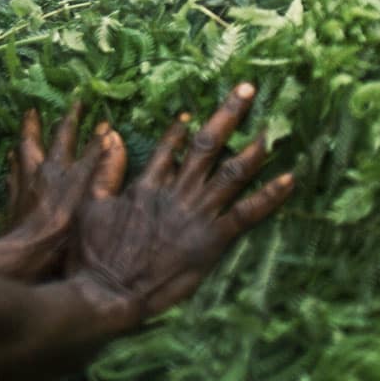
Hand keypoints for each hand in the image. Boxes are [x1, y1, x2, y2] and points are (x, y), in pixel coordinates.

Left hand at [0, 98, 126, 280]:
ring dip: (17, 153)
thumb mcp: (89, 190)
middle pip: (31, 144)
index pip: (66, 136)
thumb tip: (109, 132)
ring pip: (16, 165)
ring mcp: (20, 193)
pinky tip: (3, 187)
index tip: (76, 101)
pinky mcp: (10, 211)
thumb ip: (101, 161)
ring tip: (15, 147)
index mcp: (57, 168)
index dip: (72, 119)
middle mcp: (35, 175)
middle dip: (33, 126)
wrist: (28, 254)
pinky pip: (7, 191)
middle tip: (30, 111)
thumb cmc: (65, 226)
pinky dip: (8, 185)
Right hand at [68, 83, 294, 321]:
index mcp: (148, 186)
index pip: (170, 148)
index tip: (192, 115)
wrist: (109, 292)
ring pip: (232, 174)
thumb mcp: (90, 207)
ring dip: (254, 150)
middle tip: (248, 88)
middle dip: (229, 115)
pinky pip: (247, 212)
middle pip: (208, 146)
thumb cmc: (94, 256)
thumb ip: (104, 171)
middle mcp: (178, 193)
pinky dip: (269, 196)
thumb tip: (111, 135)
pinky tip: (290, 180)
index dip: (181, 131)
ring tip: (273, 129)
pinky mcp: (213, 239)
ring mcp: (198, 215)